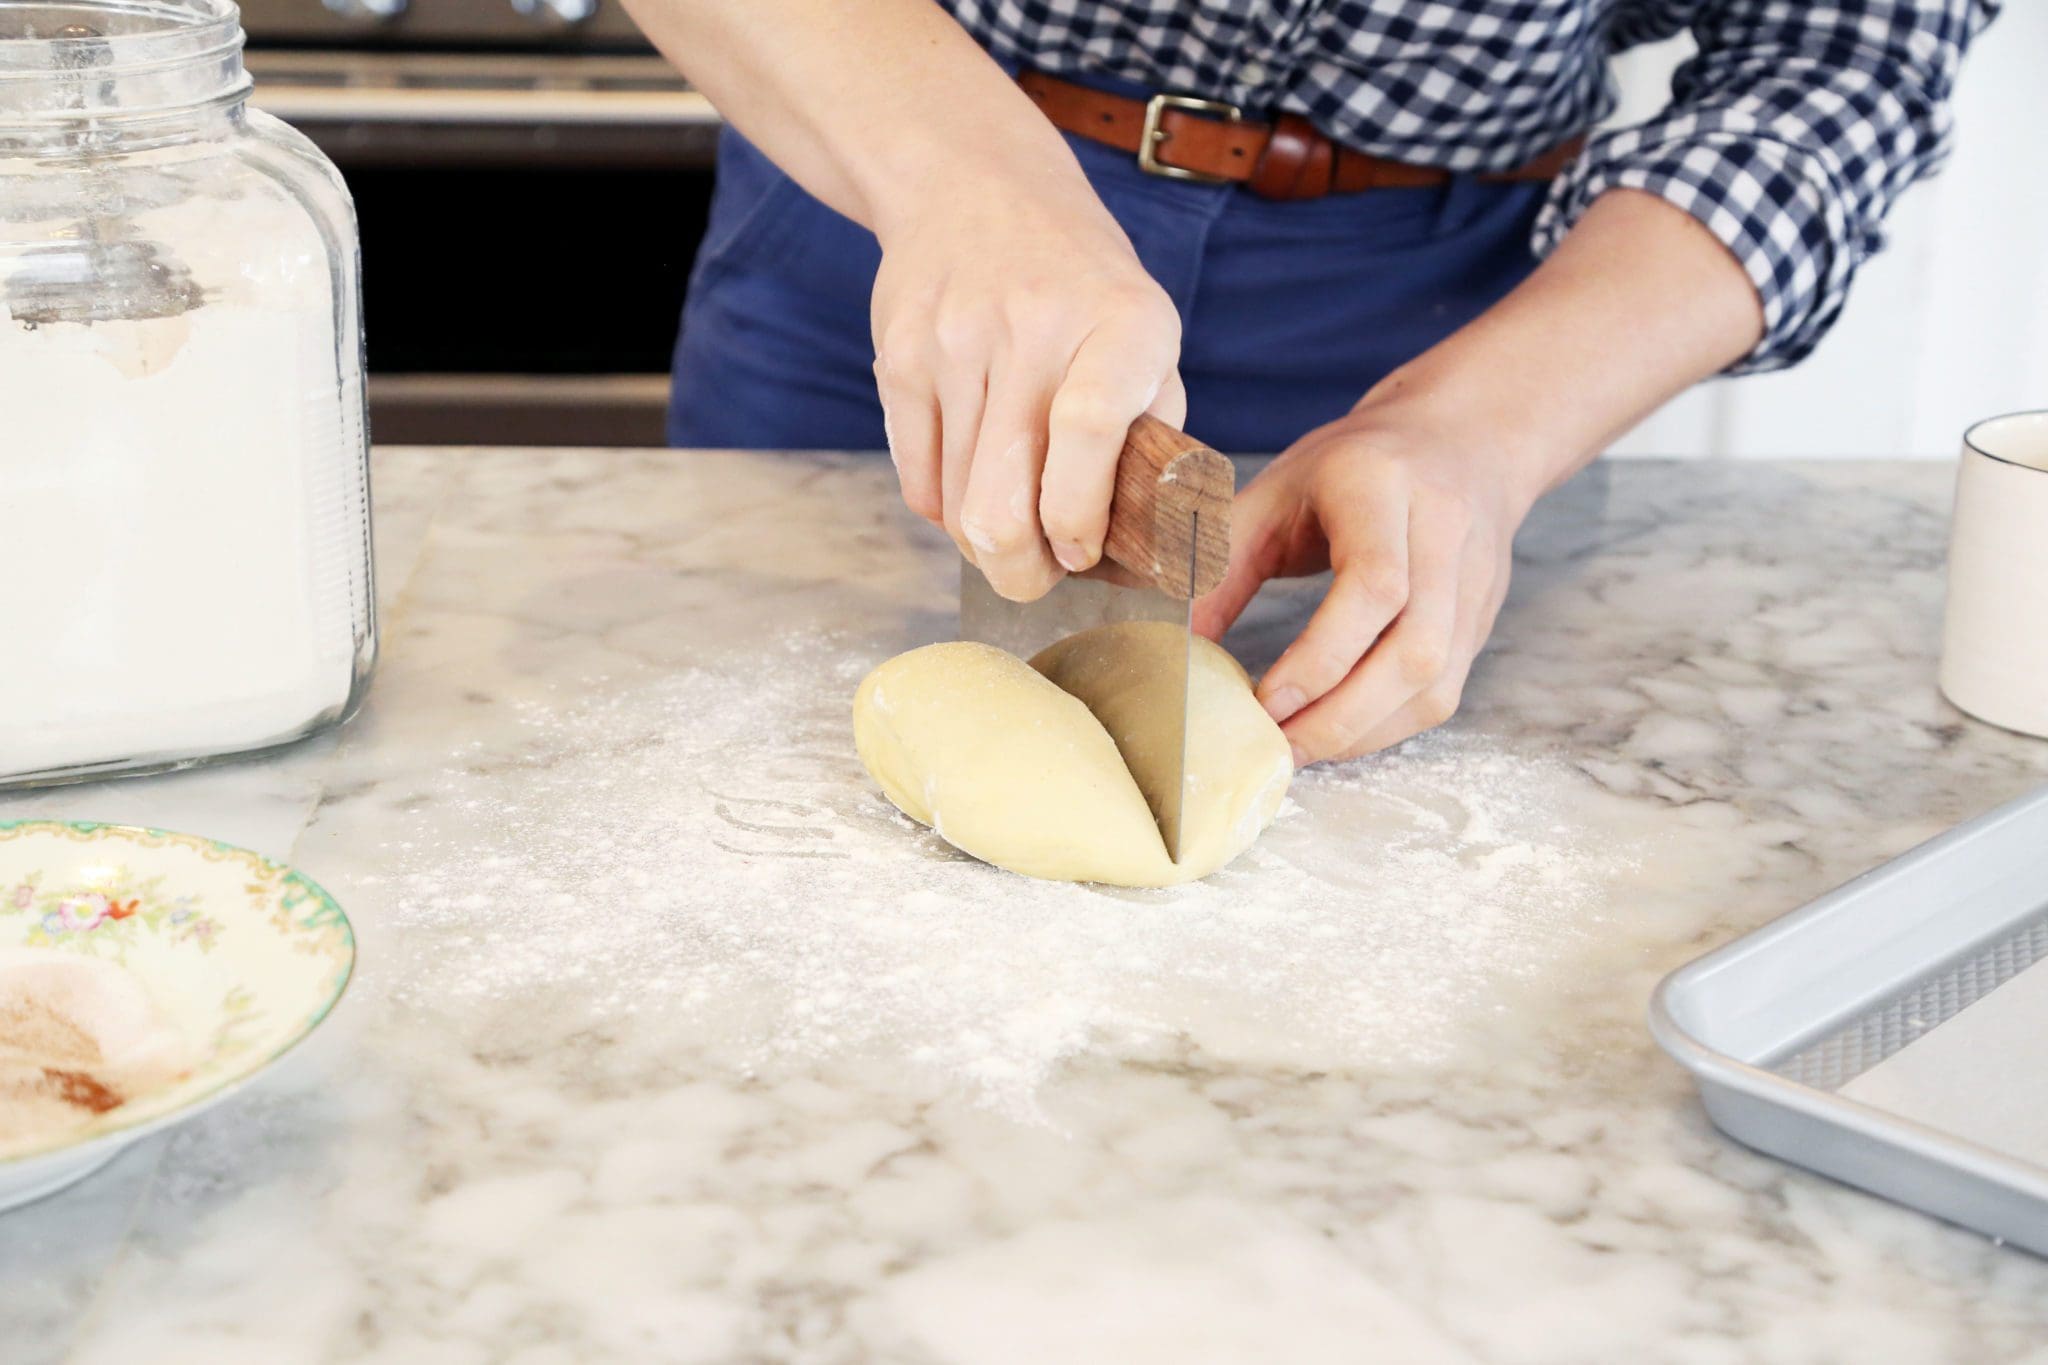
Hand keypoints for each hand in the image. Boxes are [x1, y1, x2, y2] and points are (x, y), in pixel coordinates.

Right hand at [870, 180, 1185, 600]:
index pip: (1089, 429)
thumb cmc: (1082, 287)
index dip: (1081, 515)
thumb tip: (1142, 541)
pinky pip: (917, 481)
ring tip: (1011, 532)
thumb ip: (1153, 432)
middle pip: (1002, 501)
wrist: (976, 186)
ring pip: (956, 506)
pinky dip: (944, 510)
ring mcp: (955, 342)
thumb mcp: (1147, 334)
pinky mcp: (899, 358)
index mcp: (1121, 324)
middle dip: (1020, 573)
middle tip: (1038, 579)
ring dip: (984, 545)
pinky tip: (971, 488)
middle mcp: (1034, 327)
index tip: (1082, 551)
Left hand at [1194, 404, 1548, 766]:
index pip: (1374, 585)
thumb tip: (1178, 647)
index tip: (1265, 702)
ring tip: (1300, 749)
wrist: (1460, 437)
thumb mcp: (1274, 491)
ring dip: (1364, 731)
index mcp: (1383, 486)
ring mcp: (1473, 581)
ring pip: (1435, 682)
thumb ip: (1221, 562)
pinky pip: (1442, 693)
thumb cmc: (1353, 466)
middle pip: (1414, 648)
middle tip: (1277, 748)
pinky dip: (1386, 726)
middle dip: (1341, 716)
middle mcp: (1444, 532)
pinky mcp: (1481, 620)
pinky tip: (1339, 732)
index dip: (1321, 658)